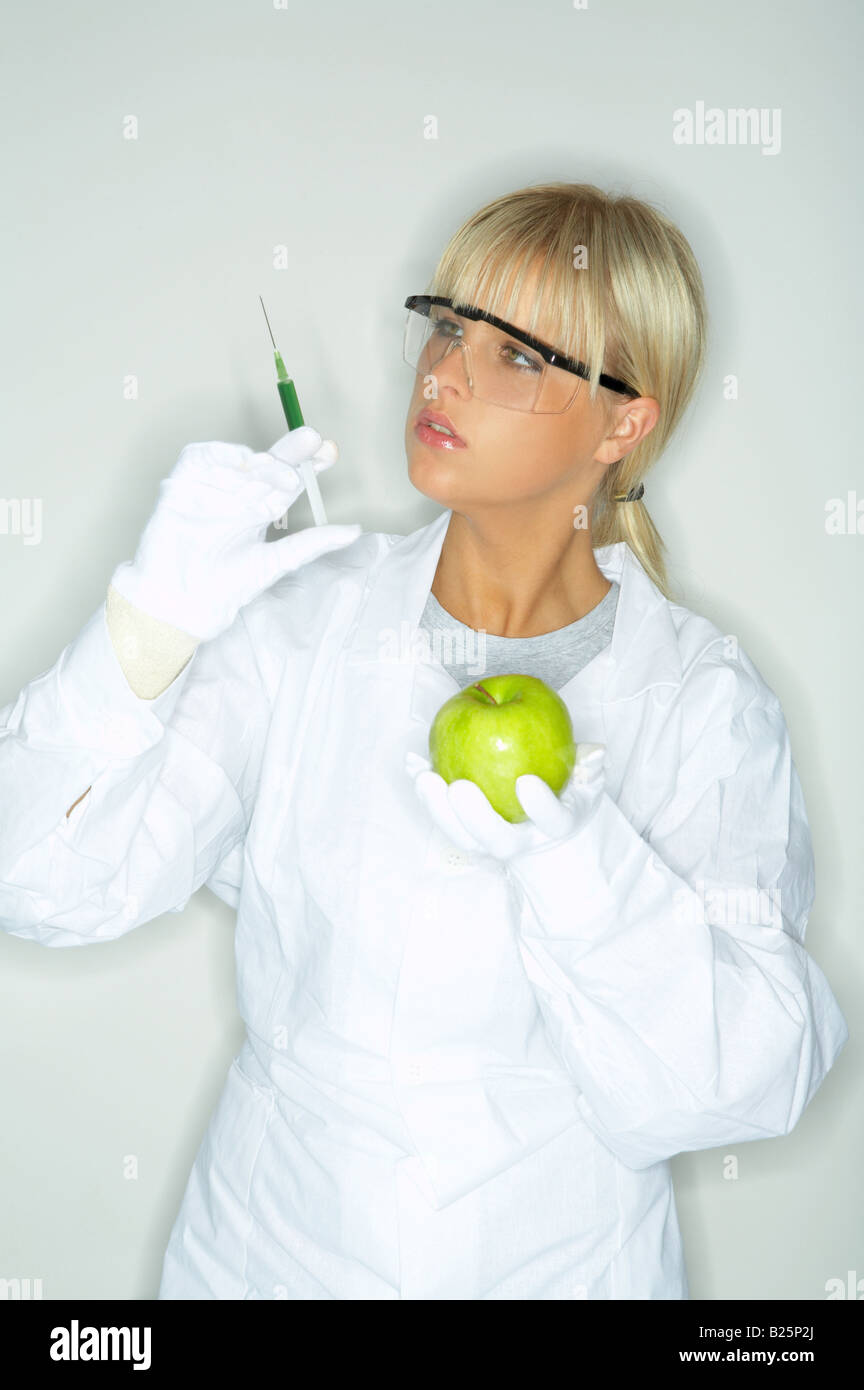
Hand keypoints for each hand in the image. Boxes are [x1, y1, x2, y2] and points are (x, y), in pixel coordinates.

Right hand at [109, 427, 361, 640]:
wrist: (182, 602)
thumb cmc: (225, 588)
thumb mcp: (276, 562)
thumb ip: (312, 544)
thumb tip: (354, 531)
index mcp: (259, 511)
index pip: (288, 480)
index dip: (308, 464)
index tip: (329, 452)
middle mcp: (237, 495)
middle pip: (268, 464)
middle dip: (291, 451)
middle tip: (311, 440)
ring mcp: (210, 488)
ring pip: (239, 459)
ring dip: (260, 459)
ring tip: (276, 471)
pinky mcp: (182, 484)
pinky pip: (199, 456)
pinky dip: (220, 454)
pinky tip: (240, 462)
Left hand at [406, 743, 605, 862]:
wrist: (545, 833)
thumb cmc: (566, 795)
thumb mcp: (587, 782)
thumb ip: (591, 766)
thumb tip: (594, 752)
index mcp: (556, 827)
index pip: (553, 821)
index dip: (541, 806)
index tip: (527, 782)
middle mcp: (521, 841)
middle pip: (496, 840)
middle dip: (475, 817)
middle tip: (458, 788)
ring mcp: (490, 842)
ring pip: (462, 837)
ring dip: (439, 809)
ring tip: (423, 777)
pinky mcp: (465, 832)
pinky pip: (442, 816)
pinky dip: (425, 792)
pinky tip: (412, 763)